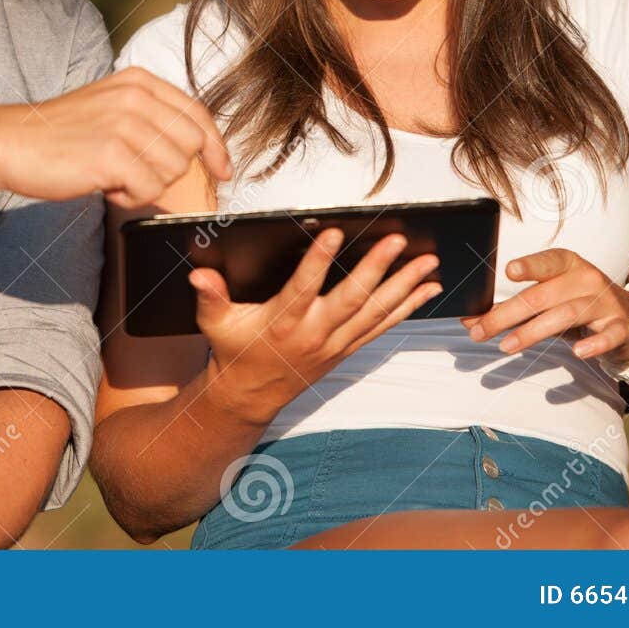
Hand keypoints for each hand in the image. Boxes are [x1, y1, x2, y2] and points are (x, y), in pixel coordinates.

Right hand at [0, 66, 232, 208]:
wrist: (8, 142)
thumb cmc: (58, 134)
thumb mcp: (108, 107)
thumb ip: (147, 118)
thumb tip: (191, 152)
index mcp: (138, 81)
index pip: (197, 113)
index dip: (216, 146)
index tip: (223, 170)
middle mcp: (136, 97)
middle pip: (191, 145)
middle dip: (173, 169)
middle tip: (138, 175)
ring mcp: (124, 124)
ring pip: (172, 170)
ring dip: (146, 184)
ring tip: (112, 176)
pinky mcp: (112, 154)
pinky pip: (148, 189)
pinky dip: (130, 197)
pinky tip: (105, 187)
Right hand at [196, 228, 443, 425]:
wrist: (250, 395)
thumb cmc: (234, 349)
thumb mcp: (215, 323)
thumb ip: (210, 296)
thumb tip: (199, 275)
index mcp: (283, 322)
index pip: (303, 288)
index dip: (318, 261)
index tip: (334, 232)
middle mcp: (314, 333)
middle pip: (352, 299)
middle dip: (377, 269)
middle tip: (397, 241)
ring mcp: (336, 342)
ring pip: (375, 312)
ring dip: (404, 286)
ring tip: (429, 262)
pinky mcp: (347, 347)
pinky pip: (382, 326)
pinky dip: (407, 307)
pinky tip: (427, 289)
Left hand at [459, 248, 628, 366]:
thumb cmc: (579, 305)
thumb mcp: (550, 301)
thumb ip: (515, 308)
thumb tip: (471, 319)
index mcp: (568, 264)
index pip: (547, 261)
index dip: (529, 266)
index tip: (509, 271)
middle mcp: (586, 279)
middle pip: (543, 295)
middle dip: (507, 314)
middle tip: (480, 331)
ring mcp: (605, 303)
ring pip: (566, 315)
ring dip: (533, 332)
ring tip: (506, 346)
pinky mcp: (620, 328)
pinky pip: (607, 335)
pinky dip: (593, 344)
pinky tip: (577, 352)